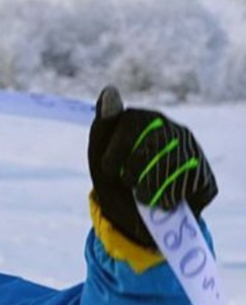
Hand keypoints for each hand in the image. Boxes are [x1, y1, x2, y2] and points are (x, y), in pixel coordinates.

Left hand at [88, 87, 217, 247]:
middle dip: (132, 174)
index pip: (133, 125)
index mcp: (144, 119)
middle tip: (128, 183)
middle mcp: (172, 129)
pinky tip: (162, 200)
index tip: (108, 170)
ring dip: (149, 191)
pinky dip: (168, 201)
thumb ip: (103, 125)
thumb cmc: (114, 178)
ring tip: (143, 194)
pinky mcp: (204, 175)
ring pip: (171, 170)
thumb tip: (109, 90)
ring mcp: (192, 152)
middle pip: (151, 150)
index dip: (115, 154)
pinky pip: (188, 189)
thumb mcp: (99, 155)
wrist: (133, 214)